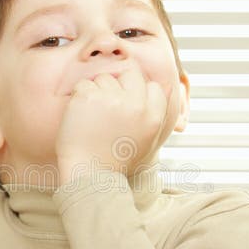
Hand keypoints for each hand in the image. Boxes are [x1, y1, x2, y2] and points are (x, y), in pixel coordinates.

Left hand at [55, 68, 166, 184]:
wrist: (90, 174)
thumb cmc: (116, 160)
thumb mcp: (149, 140)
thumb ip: (158, 114)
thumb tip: (170, 88)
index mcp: (153, 115)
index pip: (152, 86)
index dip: (137, 94)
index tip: (126, 109)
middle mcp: (136, 105)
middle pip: (130, 74)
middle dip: (118, 87)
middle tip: (107, 111)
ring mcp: (112, 99)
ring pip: (104, 78)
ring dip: (96, 93)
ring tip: (93, 118)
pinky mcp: (88, 97)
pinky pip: (83, 84)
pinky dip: (78, 97)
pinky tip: (80, 117)